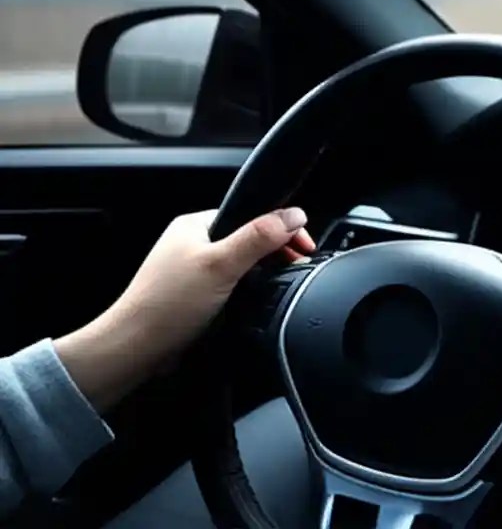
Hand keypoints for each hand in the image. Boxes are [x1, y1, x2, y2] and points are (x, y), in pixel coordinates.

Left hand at [55, 208, 313, 410]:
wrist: (135, 349)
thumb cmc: (166, 305)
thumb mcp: (221, 264)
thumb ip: (259, 237)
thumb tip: (294, 215)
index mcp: (196, 224)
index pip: (252, 214)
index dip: (282, 228)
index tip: (304, 247)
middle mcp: (193, 243)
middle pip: (250, 239)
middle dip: (276, 252)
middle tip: (295, 270)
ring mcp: (194, 270)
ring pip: (242, 264)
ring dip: (262, 274)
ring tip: (277, 287)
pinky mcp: (196, 295)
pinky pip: (232, 285)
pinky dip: (247, 292)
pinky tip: (252, 303)